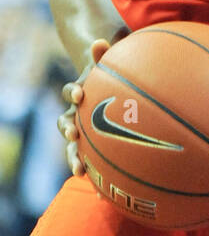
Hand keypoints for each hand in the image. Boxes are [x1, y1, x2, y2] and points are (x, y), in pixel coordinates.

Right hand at [58, 37, 115, 176]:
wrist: (113, 88)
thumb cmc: (115, 74)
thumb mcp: (112, 62)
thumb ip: (105, 53)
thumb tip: (100, 40)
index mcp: (83, 92)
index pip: (71, 92)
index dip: (73, 93)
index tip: (80, 97)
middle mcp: (78, 114)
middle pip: (65, 124)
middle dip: (68, 132)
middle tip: (74, 137)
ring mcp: (85, 132)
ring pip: (73, 147)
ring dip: (74, 158)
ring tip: (80, 172)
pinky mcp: (94, 148)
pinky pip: (94, 164)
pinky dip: (97, 178)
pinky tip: (105, 195)